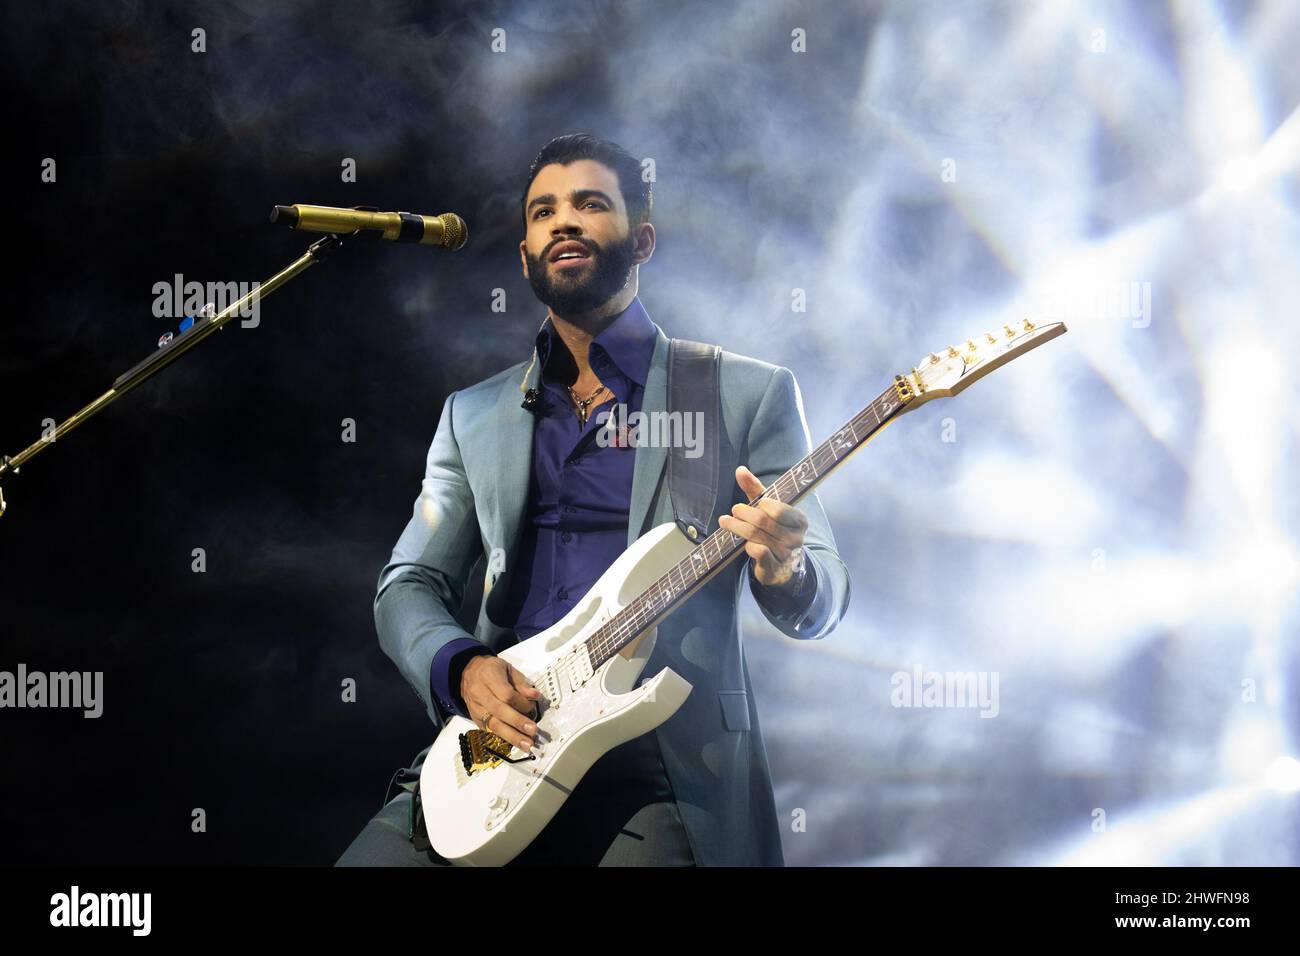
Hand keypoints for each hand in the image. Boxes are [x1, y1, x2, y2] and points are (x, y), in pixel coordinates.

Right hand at [461, 655, 542, 752]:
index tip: (532, 707)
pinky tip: (516, 744)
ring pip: (493, 725)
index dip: (521, 703)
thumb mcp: (508, 669)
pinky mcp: (475, 719)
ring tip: (526, 745)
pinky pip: (490, 730)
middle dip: (518, 723)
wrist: (468, 673)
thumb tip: (535, 696)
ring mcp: (476, 708)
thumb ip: (521, 683)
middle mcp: (479, 693)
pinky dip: (504, 738)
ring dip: (512, 736)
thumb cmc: (491, 670)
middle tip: (533, 731)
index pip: (506, 694)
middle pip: (500, 711)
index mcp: (489, 677)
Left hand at [718, 464, 808, 586]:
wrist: (783, 565)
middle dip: (743, 513)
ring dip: (736, 527)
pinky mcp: (774, 567)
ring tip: (725, 521)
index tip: (750, 504)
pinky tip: (743, 543)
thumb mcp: (767, 508)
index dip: (760, 505)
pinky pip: (757, 552)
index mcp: (799, 520)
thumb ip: (755, 489)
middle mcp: (795, 537)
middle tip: (734, 511)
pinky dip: (747, 545)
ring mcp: (785, 554)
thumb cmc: (774, 530)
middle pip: (762, 521)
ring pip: (755, 535)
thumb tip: (740, 469)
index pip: (777, 509)